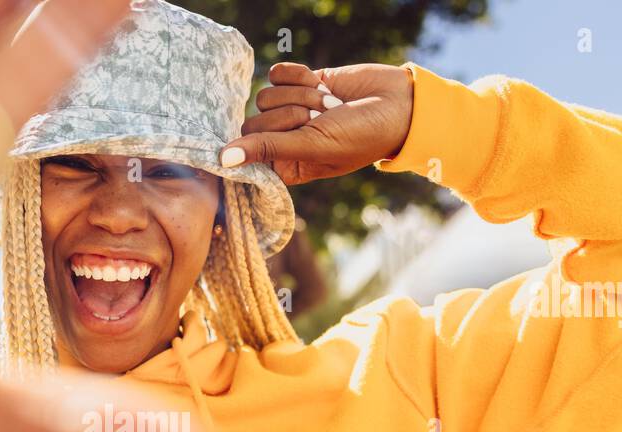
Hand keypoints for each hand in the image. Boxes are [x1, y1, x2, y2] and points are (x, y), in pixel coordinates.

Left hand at [221, 62, 413, 185]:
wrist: (397, 103)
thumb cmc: (361, 136)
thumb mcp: (314, 146)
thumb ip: (268, 150)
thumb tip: (223, 160)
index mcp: (286, 167)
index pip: (248, 152)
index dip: (264, 141)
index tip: (293, 135)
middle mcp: (284, 140)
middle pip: (254, 121)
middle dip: (290, 115)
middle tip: (322, 118)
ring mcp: (290, 110)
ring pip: (264, 95)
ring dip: (300, 95)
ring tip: (329, 103)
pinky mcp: (298, 84)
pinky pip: (277, 74)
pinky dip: (299, 76)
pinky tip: (322, 84)